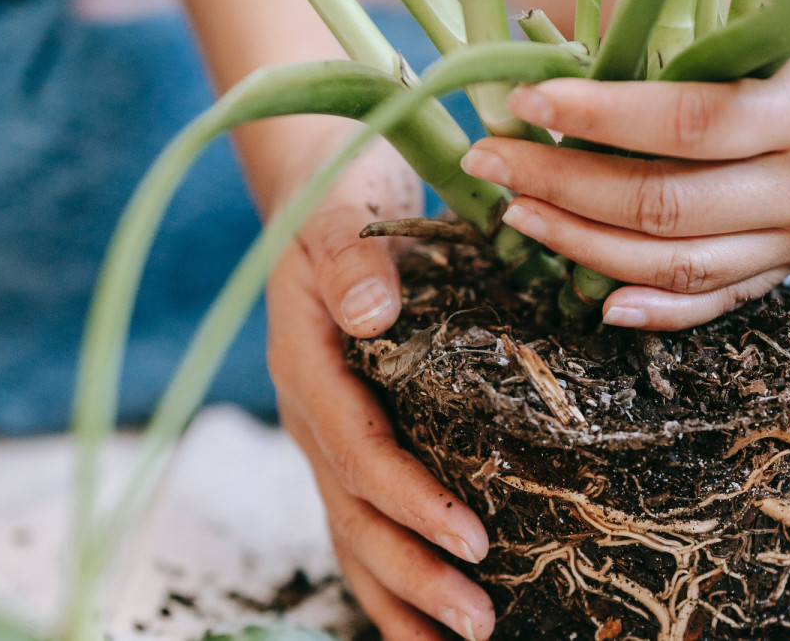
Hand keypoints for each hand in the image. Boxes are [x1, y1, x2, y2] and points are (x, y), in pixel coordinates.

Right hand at [266, 139, 495, 640]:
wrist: (320, 193)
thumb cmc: (340, 198)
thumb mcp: (339, 212)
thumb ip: (350, 261)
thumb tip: (371, 316)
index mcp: (311, 366)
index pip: (357, 450)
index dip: (408, 500)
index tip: (470, 539)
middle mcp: (314, 412)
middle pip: (355, 513)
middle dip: (413, 574)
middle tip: (478, 622)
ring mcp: (328, 432)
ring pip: (355, 529)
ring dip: (403, 591)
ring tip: (460, 639)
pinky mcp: (351, 435)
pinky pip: (364, 514)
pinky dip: (394, 569)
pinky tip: (427, 615)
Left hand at [459, 52, 789, 330]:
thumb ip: (719, 20)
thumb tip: (621, 8)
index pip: (688, 123)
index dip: (598, 113)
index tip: (526, 98)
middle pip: (666, 203)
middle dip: (562, 183)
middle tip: (492, 161)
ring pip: (681, 262)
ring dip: (587, 244)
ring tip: (520, 215)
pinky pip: (725, 301)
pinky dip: (661, 308)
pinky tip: (601, 303)